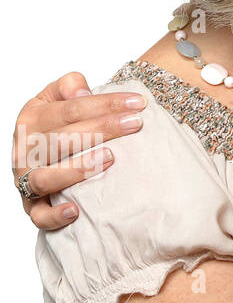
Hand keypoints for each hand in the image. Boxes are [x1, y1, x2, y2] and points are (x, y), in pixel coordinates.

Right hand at [11, 72, 145, 228]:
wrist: (35, 153)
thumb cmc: (57, 123)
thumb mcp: (57, 97)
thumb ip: (69, 86)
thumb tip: (81, 90)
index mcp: (32, 119)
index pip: (70, 109)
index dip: (105, 104)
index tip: (137, 103)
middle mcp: (25, 150)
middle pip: (63, 139)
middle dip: (103, 129)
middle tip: (135, 124)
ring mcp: (26, 179)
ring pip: (46, 177)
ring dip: (78, 168)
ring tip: (110, 158)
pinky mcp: (32, 206)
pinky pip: (39, 215)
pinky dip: (54, 215)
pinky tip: (76, 210)